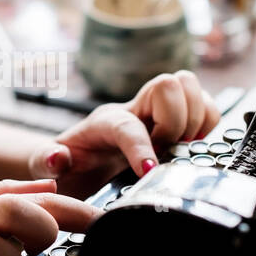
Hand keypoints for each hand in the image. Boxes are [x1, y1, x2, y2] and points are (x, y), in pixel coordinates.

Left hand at [28, 70, 219, 199]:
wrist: (76, 164)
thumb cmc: (68, 165)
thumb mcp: (46, 167)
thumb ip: (47, 161)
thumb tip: (58, 159)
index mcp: (104, 121)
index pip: (129, 125)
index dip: (143, 148)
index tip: (149, 172)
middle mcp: (134, 109)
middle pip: (170, 84)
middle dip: (176, 123)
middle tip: (167, 152)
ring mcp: (157, 111)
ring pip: (191, 87)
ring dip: (196, 120)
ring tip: (182, 148)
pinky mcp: (177, 119)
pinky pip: (206, 106)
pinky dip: (209, 124)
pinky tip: (193, 146)